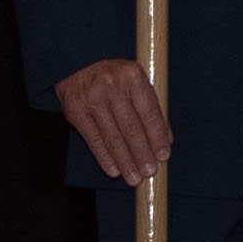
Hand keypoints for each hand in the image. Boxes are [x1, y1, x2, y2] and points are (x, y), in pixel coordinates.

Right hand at [56, 57, 171, 183]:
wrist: (77, 63)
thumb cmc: (113, 76)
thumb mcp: (135, 82)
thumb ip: (151, 107)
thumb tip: (166, 140)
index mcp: (133, 76)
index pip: (149, 113)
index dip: (157, 137)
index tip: (163, 156)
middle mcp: (112, 86)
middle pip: (131, 128)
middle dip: (142, 154)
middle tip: (150, 172)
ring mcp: (92, 98)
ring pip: (113, 137)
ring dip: (126, 161)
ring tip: (134, 178)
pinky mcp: (76, 110)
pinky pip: (94, 140)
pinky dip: (105, 158)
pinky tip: (114, 170)